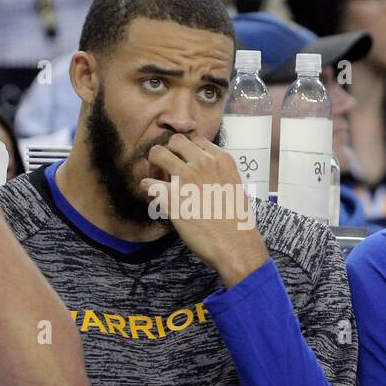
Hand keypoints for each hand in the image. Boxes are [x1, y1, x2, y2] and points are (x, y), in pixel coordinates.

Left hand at [140, 134, 268, 287]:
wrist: (237, 247)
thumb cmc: (238, 222)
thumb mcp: (235, 187)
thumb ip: (218, 173)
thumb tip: (199, 170)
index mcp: (222, 160)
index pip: (195, 139)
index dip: (186, 151)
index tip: (185, 164)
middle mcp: (204, 163)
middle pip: (174, 141)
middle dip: (169, 153)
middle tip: (169, 171)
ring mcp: (187, 178)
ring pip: (156, 153)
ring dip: (155, 167)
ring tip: (160, 182)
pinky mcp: (172, 197)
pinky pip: (147, 183)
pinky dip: (149, 191)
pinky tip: (158, 201)